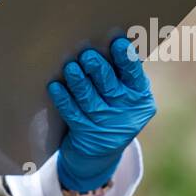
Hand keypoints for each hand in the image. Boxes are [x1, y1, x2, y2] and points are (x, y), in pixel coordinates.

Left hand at [48, 38, 156, 191]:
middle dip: (98, 69)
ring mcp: (108, 126)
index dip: (126, 59)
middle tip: (87, 55)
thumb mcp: (125, 97)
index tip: (117, 42)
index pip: (134, 75)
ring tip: (70, 67)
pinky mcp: (88, 136)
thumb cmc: (112, 111)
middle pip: (110, 87)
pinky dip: (64, 100)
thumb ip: (120, 74)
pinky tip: (55, 87)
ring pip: (90, 100)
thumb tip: (104, 40)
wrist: (100, 155)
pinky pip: (73, 114)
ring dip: (79, 82)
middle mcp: (127, 112)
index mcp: (140, 98)